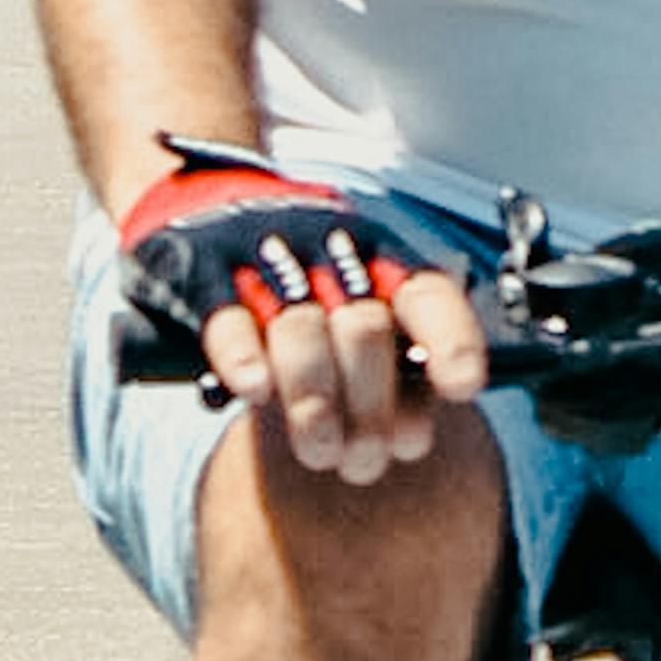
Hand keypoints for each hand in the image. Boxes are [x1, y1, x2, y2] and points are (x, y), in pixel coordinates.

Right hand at [116, 166, 490, 484]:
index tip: (462, 387)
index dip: (451, 340)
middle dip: (371, 410)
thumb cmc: (300, 278)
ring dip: (315, 406)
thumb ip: (391, 357)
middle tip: (363, 462)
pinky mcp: (199, 269)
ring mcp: (263, 257)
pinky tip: (256, 391)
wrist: (208, 198)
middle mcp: (328, 251)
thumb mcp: (357, 301)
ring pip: (301, 333)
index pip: (428, 293)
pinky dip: (244, 358)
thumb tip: (412, 432)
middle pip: (365, 331)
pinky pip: (226, 318)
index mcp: (378, 255)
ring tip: (320, 453)